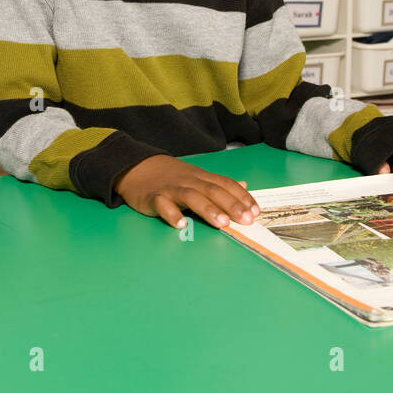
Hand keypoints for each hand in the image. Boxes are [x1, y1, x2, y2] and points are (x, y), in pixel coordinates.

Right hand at [114, 155, 259, 229]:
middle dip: (231, 205)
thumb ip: (220, 183)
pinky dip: (172, 214)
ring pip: (192, 197)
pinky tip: (181, 224)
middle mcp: (190, 181)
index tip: (255, 212)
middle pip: (212, 190)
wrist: (138, 167)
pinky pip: (163, 205)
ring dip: (208, 209)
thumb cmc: (171, 177)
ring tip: (222, 223)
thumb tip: (244, 185)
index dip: (241, 197)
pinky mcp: (154, 197)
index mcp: (202, 177)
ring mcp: (171, 189)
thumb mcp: (197, 177)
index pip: (225, 184)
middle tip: (246, 220)